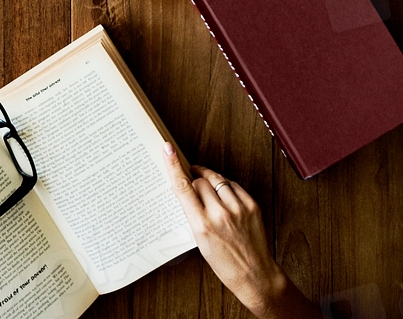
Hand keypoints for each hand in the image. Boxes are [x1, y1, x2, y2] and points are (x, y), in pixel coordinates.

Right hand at [162, 144, 317, 318]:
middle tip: (195, 190)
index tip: (167, 148)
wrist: (254, 274)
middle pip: (200, 181)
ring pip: (217, 179)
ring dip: (210, 181)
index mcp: (201, 224)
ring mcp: (238, 209)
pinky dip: (226, 187)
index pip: (183, 187)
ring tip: (209, 188)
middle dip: (195, 183)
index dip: (173, 165)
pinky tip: (224, 196)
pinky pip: (233, 185)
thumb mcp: (199, 239)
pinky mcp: (252, 206)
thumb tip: (188, 190)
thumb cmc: (224, 262)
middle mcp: (220, 214)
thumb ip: (193, 213)